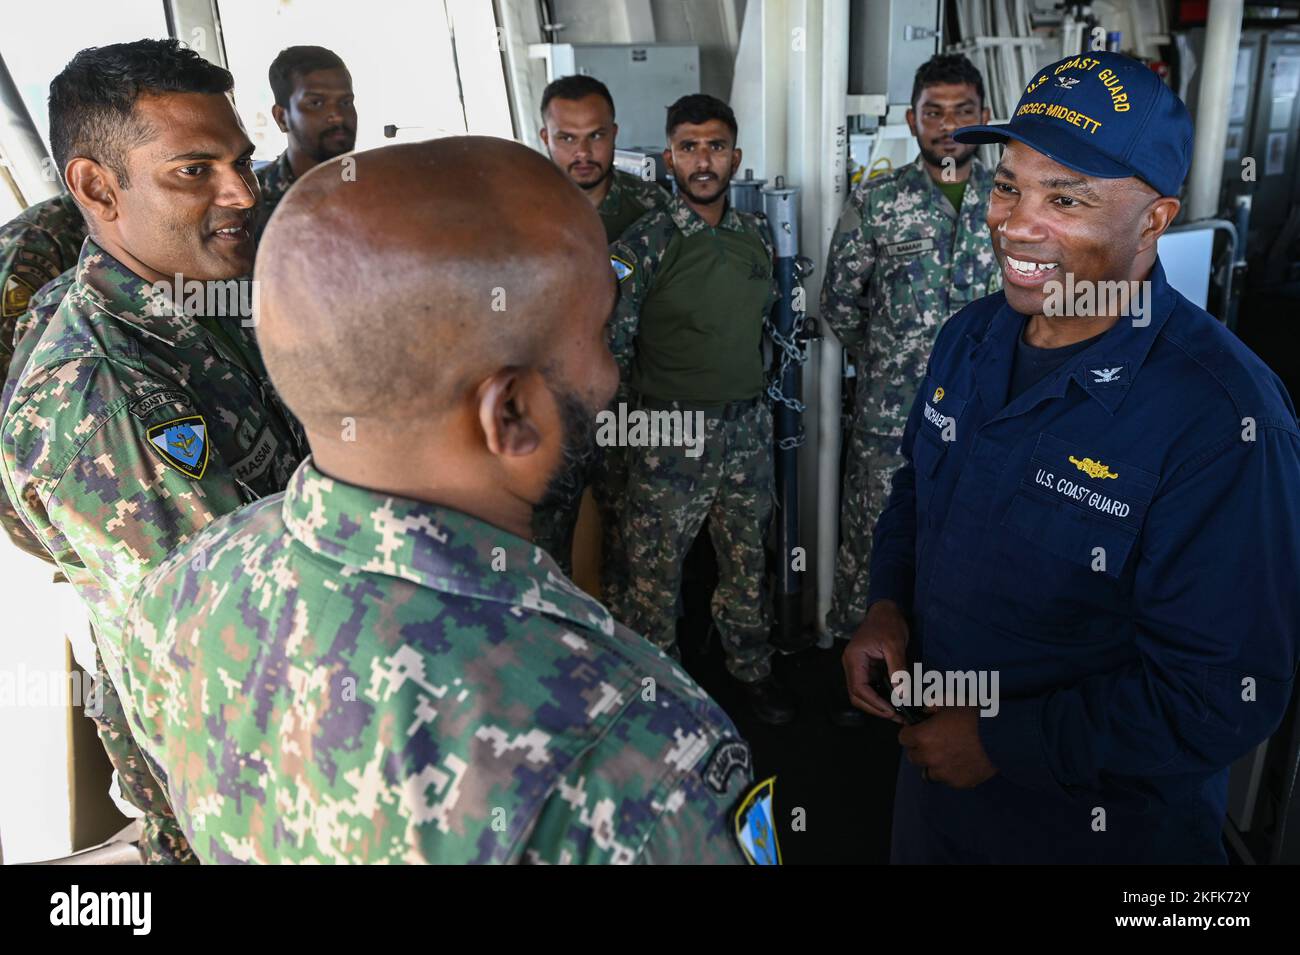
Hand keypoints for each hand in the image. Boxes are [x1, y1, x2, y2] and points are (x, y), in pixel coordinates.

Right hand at [842, 600, 908, 721]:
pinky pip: (871, 687)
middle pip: (857, 696)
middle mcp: (852, 665)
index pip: (858, 689)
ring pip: (863, 694)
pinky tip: (896, 701)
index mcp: (854, 659)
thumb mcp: (895, 645)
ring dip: (878, 705)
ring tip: (898, 712)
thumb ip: (898, 670)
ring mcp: (858, 668)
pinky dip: (881, 696)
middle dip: (875, 708)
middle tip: (896, 716)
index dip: (874, 703)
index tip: (892, 711)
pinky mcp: (866, 669)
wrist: (886, 610)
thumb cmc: (888, 623)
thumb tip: (902, 695)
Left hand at [898, 707, 997, 787]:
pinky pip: (947, 779)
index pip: (903, 738)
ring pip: (929, 771)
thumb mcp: (951, 701)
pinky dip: (950, 773)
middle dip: (920, 748)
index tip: (918, 729)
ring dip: (934, 763)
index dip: (910, 732)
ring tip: (948, 753)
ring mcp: (944, 773)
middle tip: (934, 741)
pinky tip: (961, 761)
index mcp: (924, 736)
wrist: (1004, 737)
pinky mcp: (959, 782)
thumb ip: (931, 704)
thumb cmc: (977, 716)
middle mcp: (930, 757)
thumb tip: (923, 709)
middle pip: (913, 757)